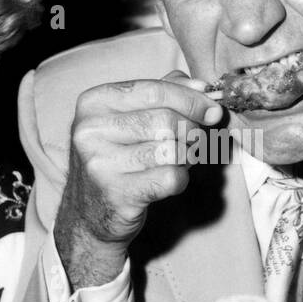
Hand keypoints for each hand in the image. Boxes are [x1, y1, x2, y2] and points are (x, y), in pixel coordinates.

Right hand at [54, 72, 223, 289]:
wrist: (89, 213)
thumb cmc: (117, 158)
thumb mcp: (129, 117)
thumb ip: (163, 94)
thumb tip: (203, 88)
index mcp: (93, 102)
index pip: (154, 90)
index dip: (191, 99)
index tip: (213, 110)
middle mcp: (91, 131)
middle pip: (166, 121)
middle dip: (191, 130)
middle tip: (195, 140)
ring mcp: (101, 164)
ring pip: (172, 150)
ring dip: (186, 156)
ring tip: (178, 160)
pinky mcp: (117, 194)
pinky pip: (171, 179)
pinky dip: (180, 179)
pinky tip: (168, 180)